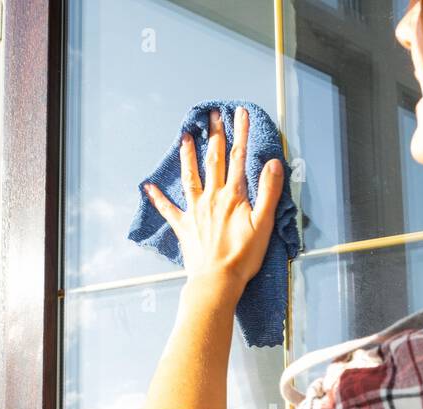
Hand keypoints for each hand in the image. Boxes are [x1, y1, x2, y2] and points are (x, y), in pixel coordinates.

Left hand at [143, 106, 284, 290]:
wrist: (217, 280)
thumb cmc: (243, 256)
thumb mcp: (264, 224)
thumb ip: (269, 192)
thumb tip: (273, 163)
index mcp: (233, 195)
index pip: (239, 158)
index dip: (241, 133)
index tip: (240, 113)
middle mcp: (212, 197)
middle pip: (214, 159)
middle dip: (215, 135)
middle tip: (213, 114)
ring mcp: (195, 211)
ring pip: (190, 176)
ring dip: (187, 155)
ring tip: (184, 137)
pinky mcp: (184, 226)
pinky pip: (168, 209)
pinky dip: (158, 197)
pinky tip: (149, 186)